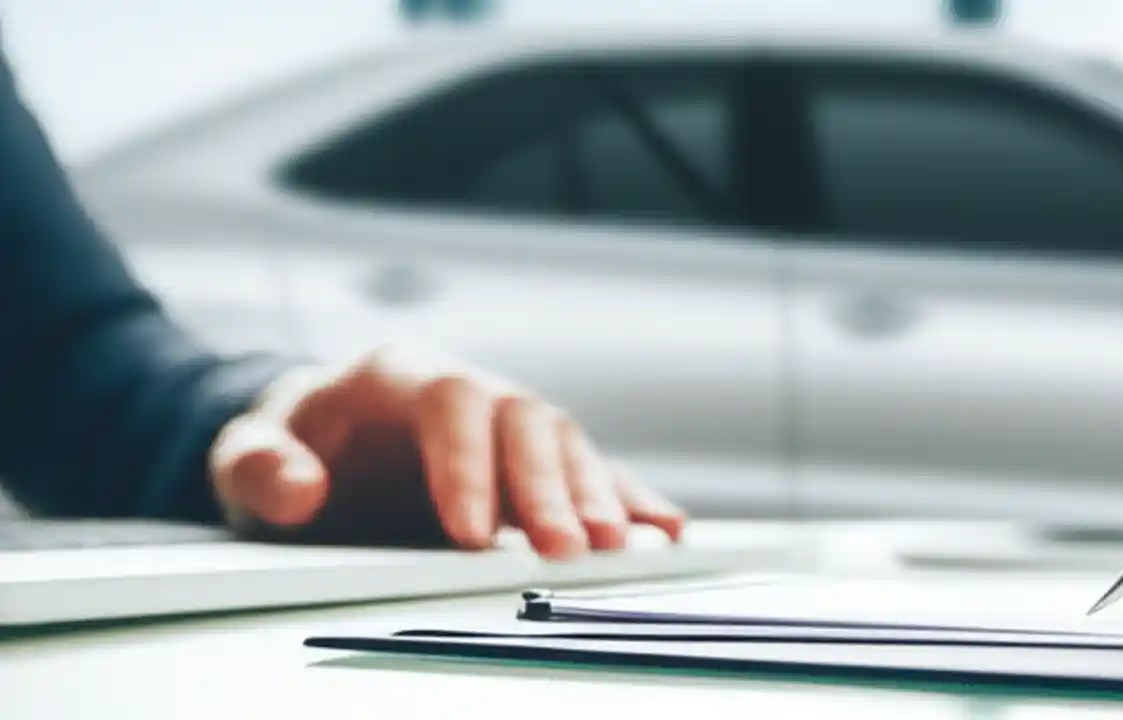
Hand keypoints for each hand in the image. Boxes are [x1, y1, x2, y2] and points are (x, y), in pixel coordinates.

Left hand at [207, 346, 683, 557]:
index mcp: (398, 374)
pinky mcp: (527, 460)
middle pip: (523, 419)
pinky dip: (626, 496)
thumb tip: (302, 491)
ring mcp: (503, 423)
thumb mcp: (247, 453)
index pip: (448, 402)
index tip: (469, 536)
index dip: (465, 463)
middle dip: (547, 486)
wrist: (320, 439)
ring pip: (564, 441)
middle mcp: (465, 388)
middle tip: (565, 550)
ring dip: (594, 493)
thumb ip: (262, 468)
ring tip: (618, 546)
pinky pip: (589, 469)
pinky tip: (661, 528)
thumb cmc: (291, 444)